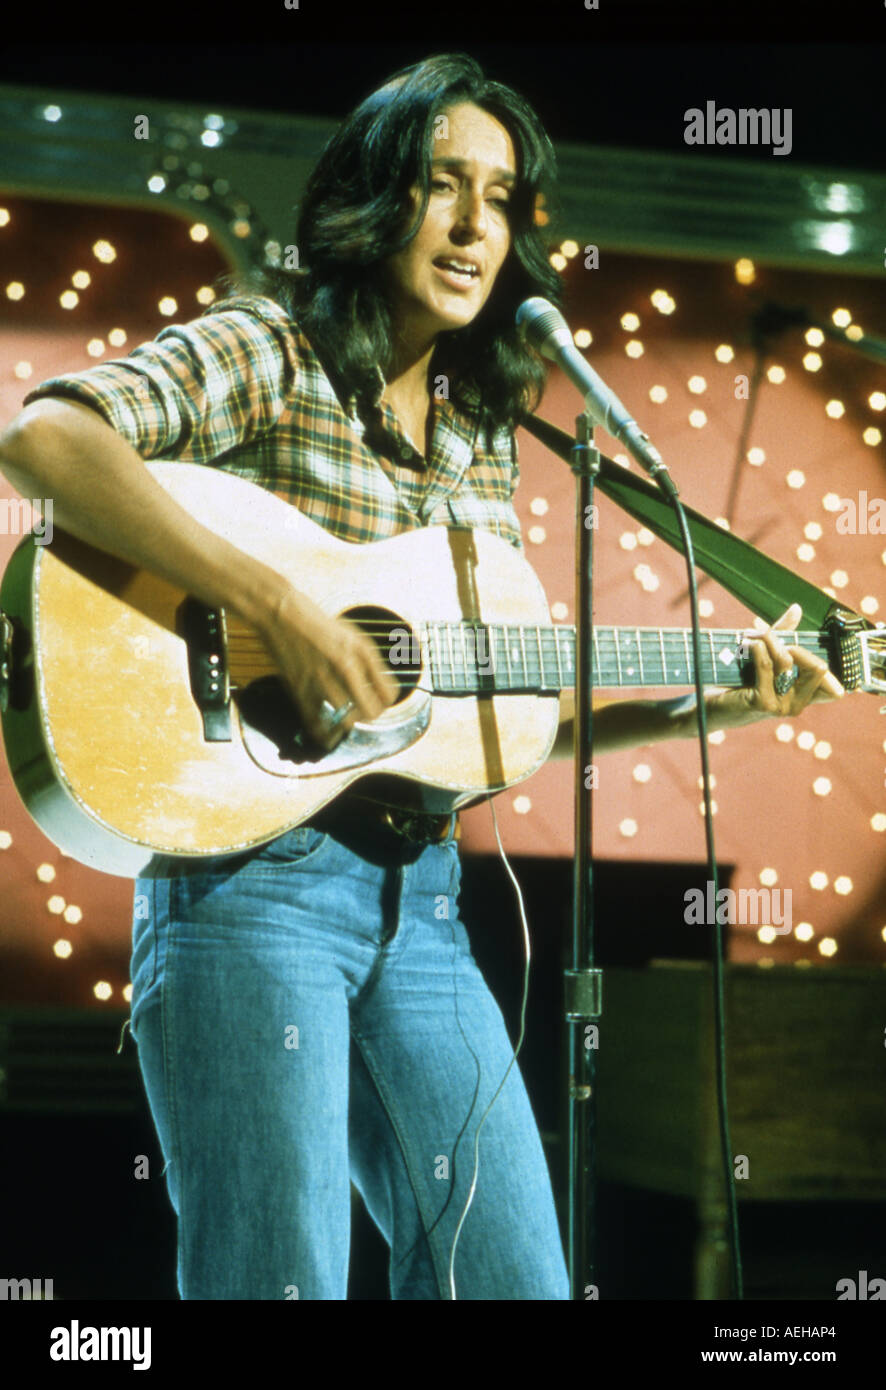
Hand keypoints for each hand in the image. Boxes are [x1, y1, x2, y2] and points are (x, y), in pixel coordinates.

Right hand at [253, 584, 398, 749]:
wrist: (281, 614)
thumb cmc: (316, 623)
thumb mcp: (351, 634)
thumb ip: (368, 660)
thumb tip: (379, 685)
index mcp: (362, 651)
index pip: (389, 691)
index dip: (387, 700)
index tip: (380, 699)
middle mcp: (345, 666)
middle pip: (371, 711)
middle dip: (371, 714)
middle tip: (365, 710)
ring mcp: (323, 680)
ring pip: (347, 720)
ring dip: (349, 721)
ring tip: (345, 715)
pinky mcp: (300, 689)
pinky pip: (317, 722)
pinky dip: (324, 731)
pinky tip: (327, 726)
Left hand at [726, 602, 845, 723]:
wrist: (708, 706)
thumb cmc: (738, 681)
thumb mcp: (765, 657)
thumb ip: (784, 635)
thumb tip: (797, 608)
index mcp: (803, 697)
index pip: (834, 689)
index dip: (824, 665)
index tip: (797, 648)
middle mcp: (797, 706)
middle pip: (818, 668)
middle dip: (795, 646)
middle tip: (771, 639)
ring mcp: (782, 707)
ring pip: (788, 661)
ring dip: (769, 640)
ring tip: (752, 635)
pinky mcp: (763, 703)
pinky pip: (767, 665)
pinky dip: (758, 648)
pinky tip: (747, 643)